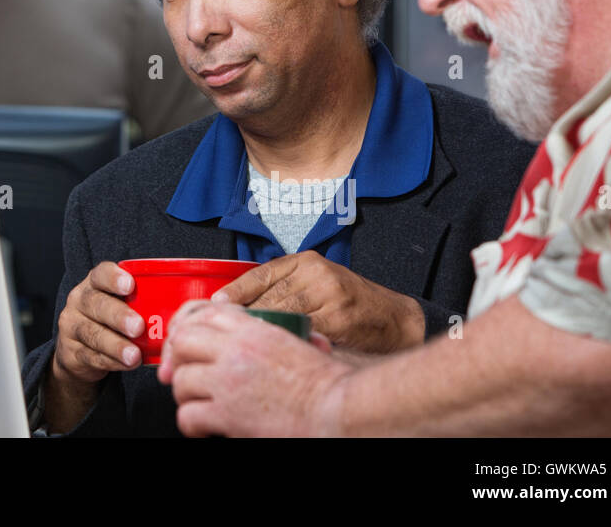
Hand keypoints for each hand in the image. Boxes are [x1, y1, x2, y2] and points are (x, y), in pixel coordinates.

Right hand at [43, 261, 145, 431]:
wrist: (78, 350)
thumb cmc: (111, 321)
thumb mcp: (121, 305)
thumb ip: (144, 301)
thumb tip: (189, 300)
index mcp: (94, 284)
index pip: (100, 274)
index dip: (113, 278)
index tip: (130, 285)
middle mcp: (79, 301)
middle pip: (95, 304)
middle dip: (118, 315)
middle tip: (139, 327)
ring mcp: (72, 327)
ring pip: (92, 333)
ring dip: (115, 344)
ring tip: (134, 355)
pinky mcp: (71, 352)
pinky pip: (90, 356)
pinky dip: (111, 361)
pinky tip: (126, 365)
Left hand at [158, 298, 350, 436]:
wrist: (336, 411)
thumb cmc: (327, 385)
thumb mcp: (301, 343)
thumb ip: (284, 333)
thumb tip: (297, 337)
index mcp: (253, 329)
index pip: (202, 313)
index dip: (189, 327)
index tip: (188, 343)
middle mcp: (234, 350)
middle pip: (183, 342)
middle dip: (180, 359)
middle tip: (186, 373)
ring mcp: (227, 381)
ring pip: (181, 379)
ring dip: (186, 393)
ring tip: (199, 402)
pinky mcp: (226, 414)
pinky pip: (188, 415)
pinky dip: (191, 423)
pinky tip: (204, 426)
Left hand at [216, 251, 424, 352]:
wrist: (393, 318)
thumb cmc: (350, 302)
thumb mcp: (315, 283)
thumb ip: (283, 289)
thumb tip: (238, 306)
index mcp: (306, 261)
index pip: (261, 273)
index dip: (237, 290)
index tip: (216, 303)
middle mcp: (316, 272)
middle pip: (269, 296)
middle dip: (246, 316)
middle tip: (226, 332)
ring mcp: (329, 294)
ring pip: (283, 313)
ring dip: (263, 330)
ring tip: (246, 344)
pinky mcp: (339, 317)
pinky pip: (304, 331)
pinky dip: (288, 340)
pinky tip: (277, 349)